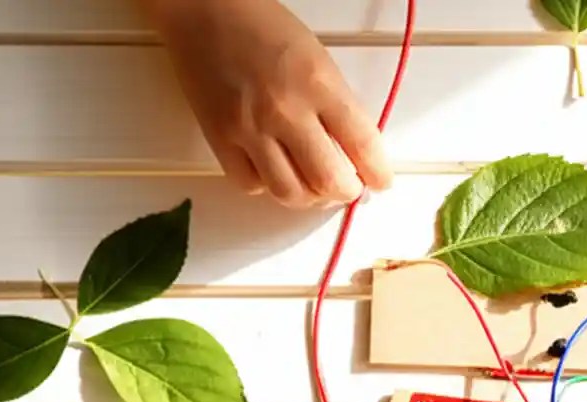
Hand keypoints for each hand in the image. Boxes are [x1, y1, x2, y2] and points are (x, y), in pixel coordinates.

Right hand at [144, 0, 391, 207]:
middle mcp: (286, 111)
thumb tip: (355, 152)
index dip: (378, 173)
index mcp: (319, 84)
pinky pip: (250, 184)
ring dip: (310, 198)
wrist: (206, 11)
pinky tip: (273, 171)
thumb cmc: (265, 28)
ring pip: (290, 192)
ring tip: (314, 186)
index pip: (363, 144)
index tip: (380, 182)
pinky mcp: (219, 139)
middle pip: (329, 180)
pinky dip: (267, 186)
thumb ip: (337, 106)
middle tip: (348, 188)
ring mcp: (250, 129)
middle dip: (347, 192)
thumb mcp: (318, 60)